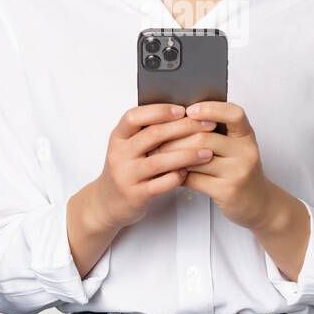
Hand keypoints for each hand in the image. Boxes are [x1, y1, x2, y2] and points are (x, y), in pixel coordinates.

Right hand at [85, 104, 216, 233]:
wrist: (106, 203)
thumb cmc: (125, 170)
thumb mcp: (127, 147)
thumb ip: (146, 133)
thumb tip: (182, 115)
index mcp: (118, 137)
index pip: (134, 116)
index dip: (159, 111)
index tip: (182, 110)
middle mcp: (119, 154)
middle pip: (153, 135)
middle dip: (183, 128)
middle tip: (206, 126)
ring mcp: (126, 175)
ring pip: (159, 161)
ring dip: (187, 155)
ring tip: (207, 152)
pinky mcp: (135, 195)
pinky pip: (161, 184)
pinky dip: (177, 176)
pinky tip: (189, 172)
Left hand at [151, 100, 277, 230]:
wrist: (258, 203)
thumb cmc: (240, 170)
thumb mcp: (236, 147)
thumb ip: (217, 133)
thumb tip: (180, 118)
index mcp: (246, 136)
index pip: (234, 114)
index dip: (211, 109)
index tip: (190, 110)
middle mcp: (245, 152)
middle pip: (205, 138)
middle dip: (176, 137)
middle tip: (157, 137)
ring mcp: (237, 172)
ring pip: (196, 159)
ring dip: (172, 156)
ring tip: (159, 153)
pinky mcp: (227, 191)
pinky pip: (195, 179)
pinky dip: (178, 174)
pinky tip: (170, 171)